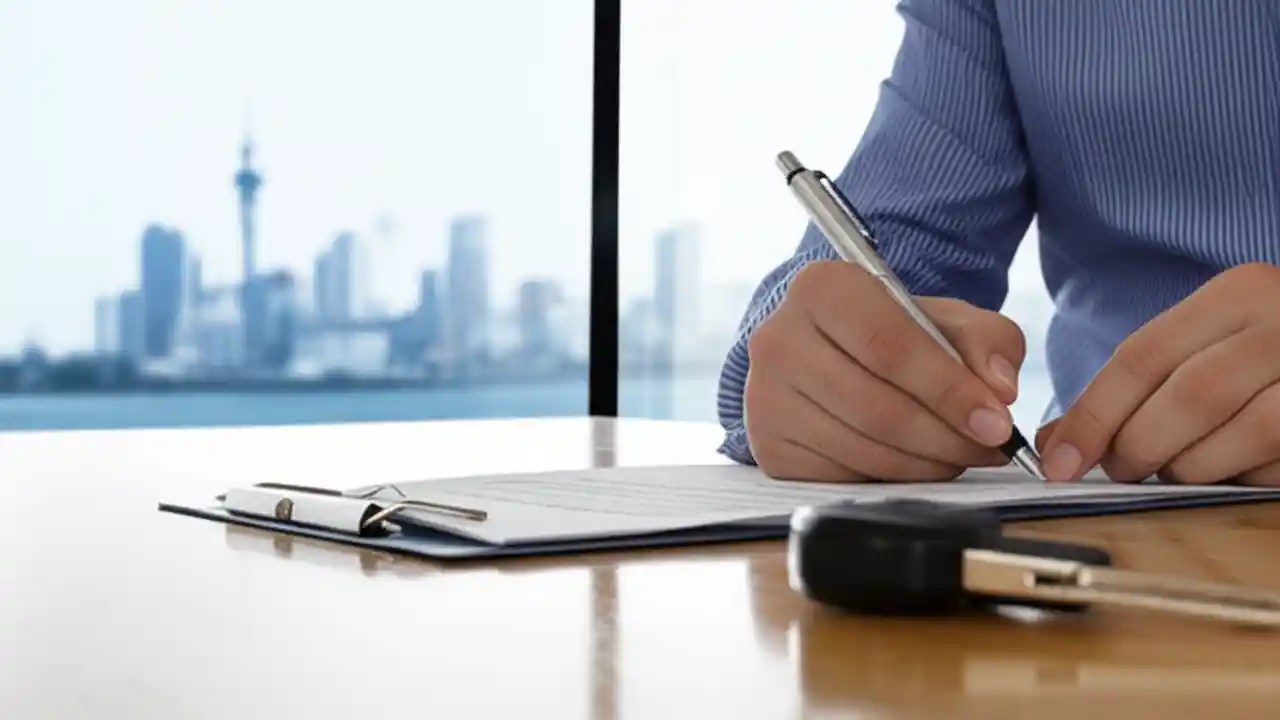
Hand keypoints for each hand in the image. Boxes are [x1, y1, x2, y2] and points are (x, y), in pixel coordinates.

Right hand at [744, 260, 1023, 481]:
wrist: (830, 352)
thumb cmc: (892, 332)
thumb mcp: (946, 319)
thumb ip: (987, 341)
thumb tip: (998, 390)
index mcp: (821, 289)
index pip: (889, 346)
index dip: (948, 390)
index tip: (996, 423)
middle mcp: (778, 339)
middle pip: (876, 406)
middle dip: (946, 437)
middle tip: (988, 447)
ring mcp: (765, 397)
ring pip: (863, 447)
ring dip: (925, 462)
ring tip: (958, 453)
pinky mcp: (767, 446)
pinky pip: (842, 476)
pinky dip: (891, 477)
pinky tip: (914, 461)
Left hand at [1040, 263, 1279, 485]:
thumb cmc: (1261, 347)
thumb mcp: (1202, 340)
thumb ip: (1136, 382)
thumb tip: (1056, 440)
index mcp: (1238, 292)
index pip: (1143, 357)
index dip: (1093, 416)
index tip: (1058, 461)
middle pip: (1189, 398)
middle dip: (1139, 446)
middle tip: (1118, 470)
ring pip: (1241, 436)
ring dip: (1191, 467)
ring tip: (1173, 469)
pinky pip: (1278, 462)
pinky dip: (1242, 477)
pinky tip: (1229, 469)